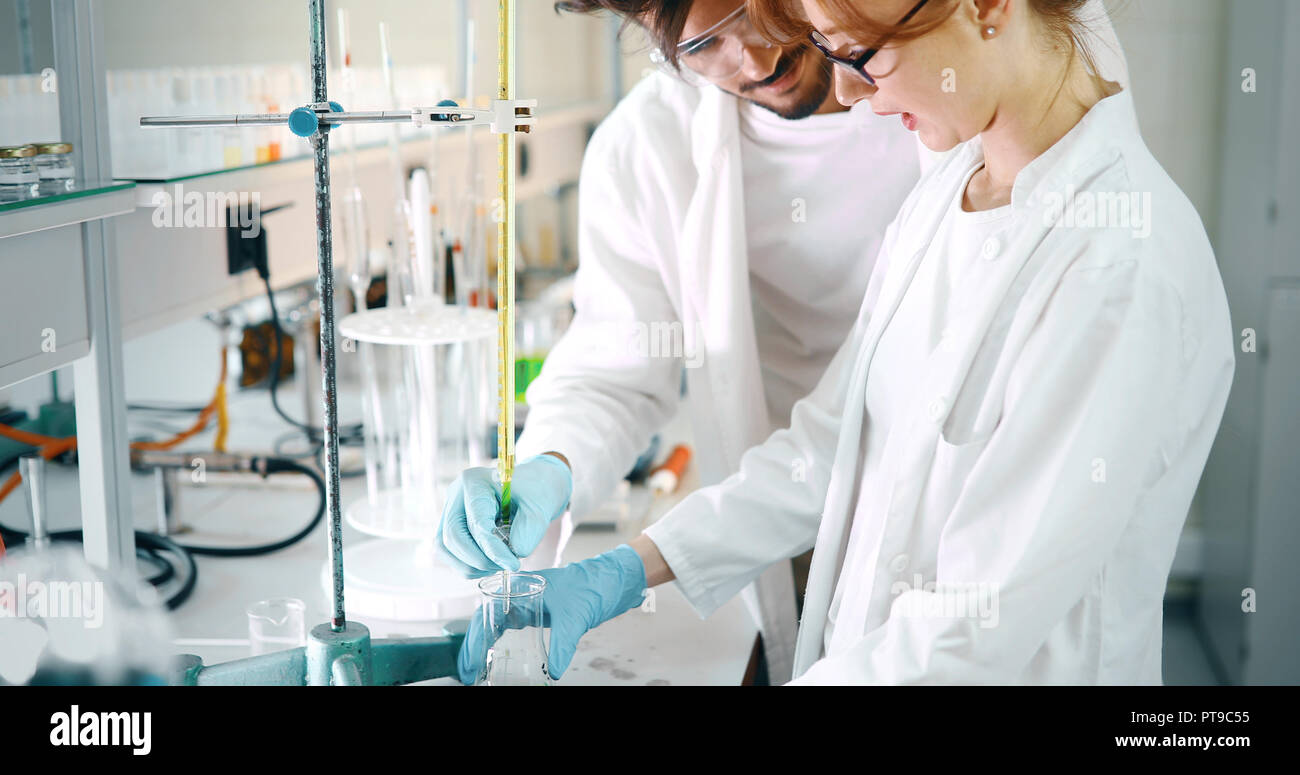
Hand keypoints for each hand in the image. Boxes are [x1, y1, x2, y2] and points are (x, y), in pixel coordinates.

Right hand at [437, 454, 573, 576]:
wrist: (530, 487)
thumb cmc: (534, 492)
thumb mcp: (538, 508)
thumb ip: (528, 531)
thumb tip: (514, 553)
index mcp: (475, 482)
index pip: (477, 522)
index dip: (493, 549)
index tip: (513, 564)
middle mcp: (456, 495)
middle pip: (452, 536)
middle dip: (479, 560)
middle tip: (505, 566)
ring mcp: (449, 511)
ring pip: (445, 548)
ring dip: (471, 565)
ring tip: (498, 565)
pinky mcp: (450, 527)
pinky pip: (449, 553)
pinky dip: (468, 566)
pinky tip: (489, 563)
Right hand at [457, 545, 646, 683]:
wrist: (616, 577)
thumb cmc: (596, 585)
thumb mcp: (576, 618)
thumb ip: (562, 646)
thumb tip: (552, 672)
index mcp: (521, 587)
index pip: (487, 614)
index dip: (475, 641)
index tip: (470, 663)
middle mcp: (521, 594)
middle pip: (487, 621)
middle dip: (474, 647)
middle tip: (468, 672)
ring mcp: (529, 603)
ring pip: (498, 624)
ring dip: (486, 646)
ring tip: (476, 668)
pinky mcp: (540, 612)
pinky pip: (513, 628)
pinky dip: (502, 642)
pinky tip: (498, 656)